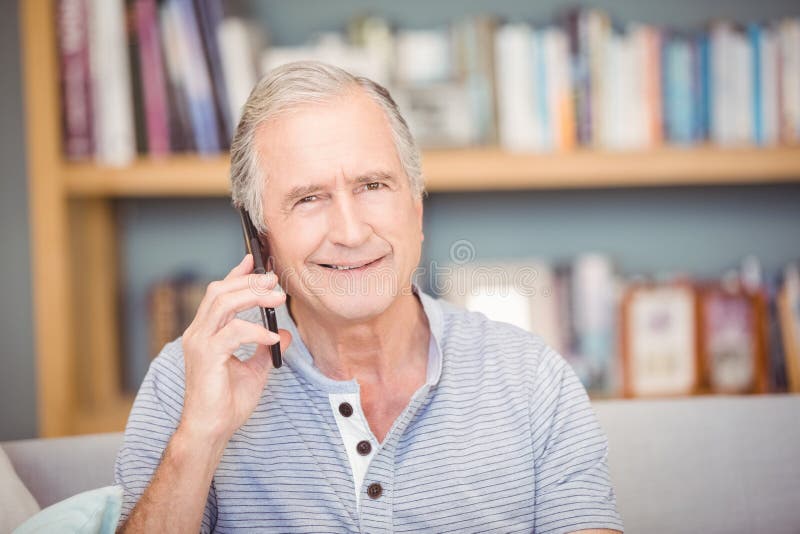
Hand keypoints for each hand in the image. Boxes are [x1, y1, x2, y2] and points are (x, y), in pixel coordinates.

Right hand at [178, 254, 291, 446]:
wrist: (211, 430)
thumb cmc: (227, 403)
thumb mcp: (255, 370)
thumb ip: (266, 348)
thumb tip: (284, 332)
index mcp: (206, 333)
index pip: (218, 294)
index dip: (236, 274)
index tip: (254, 260)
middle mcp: (198, 333)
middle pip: (220, 291)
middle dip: (249, 282)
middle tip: (275, 281)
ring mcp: (199, 343)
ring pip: (223, 303)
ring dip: (253, 296)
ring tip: (278, 300)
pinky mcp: (206, 356)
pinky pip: (233, 332)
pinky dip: (255, 330)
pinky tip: (272, 337)